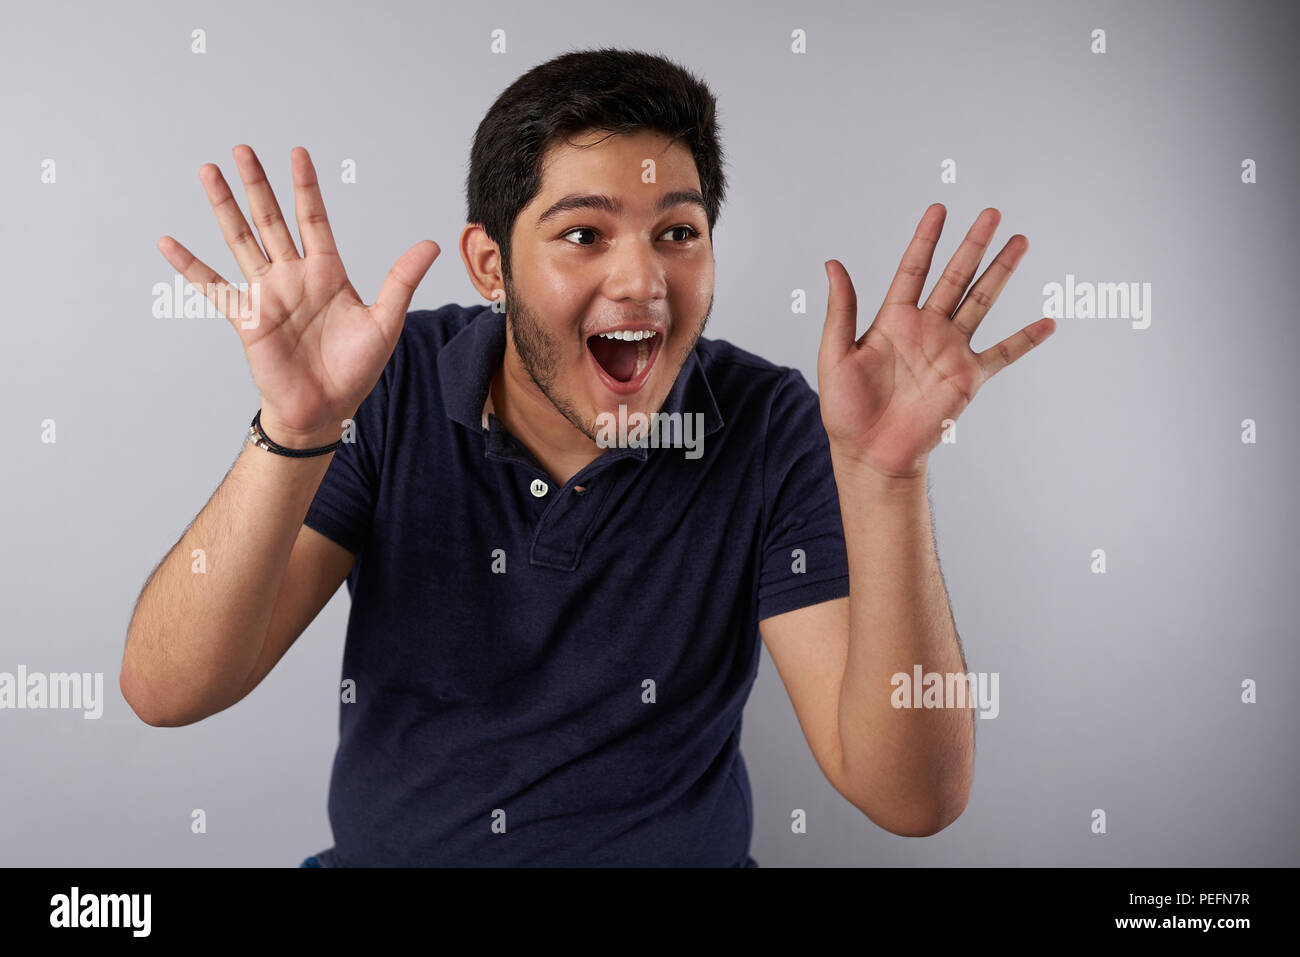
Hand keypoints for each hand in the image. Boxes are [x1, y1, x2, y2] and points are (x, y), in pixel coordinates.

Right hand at [157, 145, 439, 443]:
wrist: (326, 409)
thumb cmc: (355, 369)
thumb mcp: (386, 321)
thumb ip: (402, 279)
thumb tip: (432, 244)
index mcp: (327, 274)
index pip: (313, 220)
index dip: (306, 188)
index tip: (298, 154)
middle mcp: (294, 277)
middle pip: (271, 220)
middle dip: (258, 185)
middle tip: (243, 149)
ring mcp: (267, 295)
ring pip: (242, 241)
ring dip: (225, 208)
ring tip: (208, 173)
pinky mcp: (247, 319)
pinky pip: (213, 287)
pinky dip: (190, 266)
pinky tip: (168, 242)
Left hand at [818, 205, 1054, 479]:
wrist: (870, 453)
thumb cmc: (846, 410)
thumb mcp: (835, 355)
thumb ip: (841, 310)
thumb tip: (832, 263)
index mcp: (893, 320)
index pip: (913, 269)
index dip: (926, 239)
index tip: (940, 209)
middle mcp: (926, 329)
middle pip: (955, 277)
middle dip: (973, 244)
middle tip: (992, 213)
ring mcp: (950, 351)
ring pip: (981, 302)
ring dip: (1001, 272)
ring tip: (1019, 241)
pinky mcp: (968, 378)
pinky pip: (1002, 354)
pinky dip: (1025, 339)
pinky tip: (1048, 323)